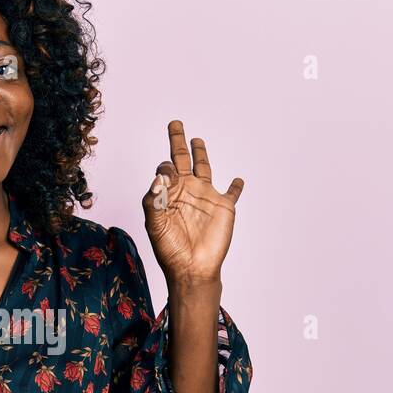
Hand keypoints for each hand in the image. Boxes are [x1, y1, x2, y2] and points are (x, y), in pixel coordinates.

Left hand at [141, 120, 243, 287]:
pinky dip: (236, 186)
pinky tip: (238, 180)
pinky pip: (232, 192)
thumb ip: (154, 199)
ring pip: (204, 168)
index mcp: (169, 193)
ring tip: (196, 139)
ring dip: (201, 153)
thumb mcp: (155, 224)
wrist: (192, 269)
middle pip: (182, 159)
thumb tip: (160, 175)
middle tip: (175, 123)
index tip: (169, 177)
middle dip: (178, 141)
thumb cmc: (170, 250)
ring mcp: (206, 197)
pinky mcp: (224, 206)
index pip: (165, 169)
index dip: (166, 168)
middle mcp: (186, 191)